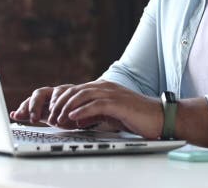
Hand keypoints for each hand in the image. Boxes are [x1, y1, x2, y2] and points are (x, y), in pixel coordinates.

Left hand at [9, 81, 162, 138]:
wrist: (160, 117)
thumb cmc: (137, 117)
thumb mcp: (110, 115)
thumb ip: (93, 113)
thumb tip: (75, 119)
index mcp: (102, 89)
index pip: (74, 90)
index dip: (58, 100)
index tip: (48, 112)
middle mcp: (104, 87)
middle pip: (74, 90)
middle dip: (57, 103)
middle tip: (47, 116)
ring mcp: (112, 93)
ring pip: (81, 95)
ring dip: (66, 107)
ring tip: (56, 119)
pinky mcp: (118, 103)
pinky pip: (96, 104)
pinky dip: (82, 110)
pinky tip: (72, 118)